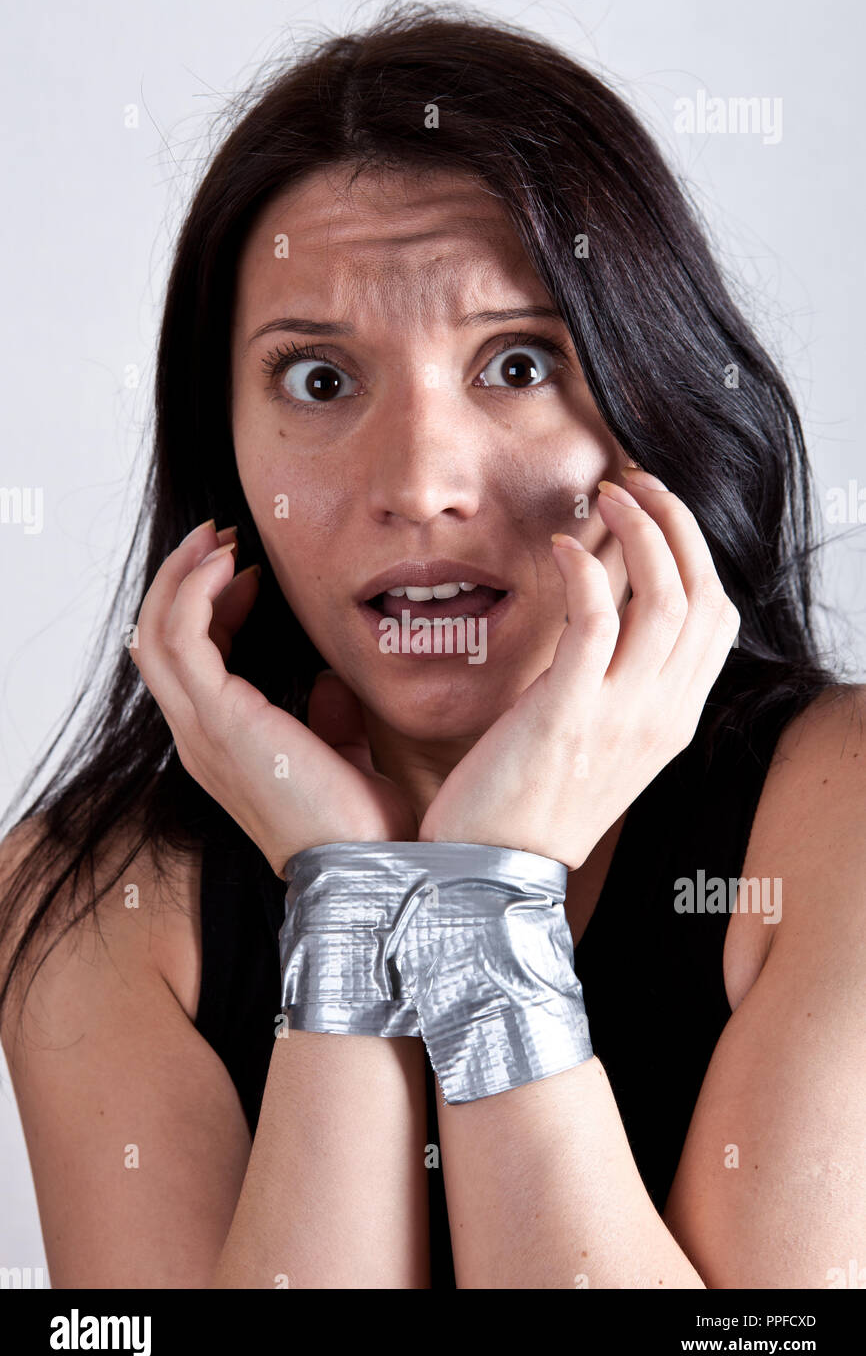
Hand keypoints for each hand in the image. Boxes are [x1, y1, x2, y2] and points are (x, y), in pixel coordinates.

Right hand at [130, 519, 417, 877]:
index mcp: (224, 744)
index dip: (211, 608)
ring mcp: (201, 729)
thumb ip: (329, 719)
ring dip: (184, 576)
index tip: (250, 573)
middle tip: (221, 537)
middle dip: (184, 580)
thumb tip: (329, 680)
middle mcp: (199, 736)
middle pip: (156, 641)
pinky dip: (195, 592)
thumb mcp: (343, 756)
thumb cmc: (364, 823)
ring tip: (220, 538)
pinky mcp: (218, 718)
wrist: (371, 864)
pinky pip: (182, 637)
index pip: (190, 662)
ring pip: (156, 633)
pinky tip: (230, 565)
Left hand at [417, 468, 739, 869]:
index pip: (717, 617)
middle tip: (633, 484)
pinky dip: (583, 571)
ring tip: (604, 498)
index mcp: (673, 719)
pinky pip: (596, 621)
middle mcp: (661, 715)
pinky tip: (559, 548)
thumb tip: (607, 608)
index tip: (656, 511)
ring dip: (640, 531)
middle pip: (703, 595)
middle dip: (676, 523)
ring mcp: (620, 716)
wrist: (490, 871)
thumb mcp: (598, 741)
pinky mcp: (567, 715)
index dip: (693, 551)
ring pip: (666, 598)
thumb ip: (616, 680)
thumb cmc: (531, 802)